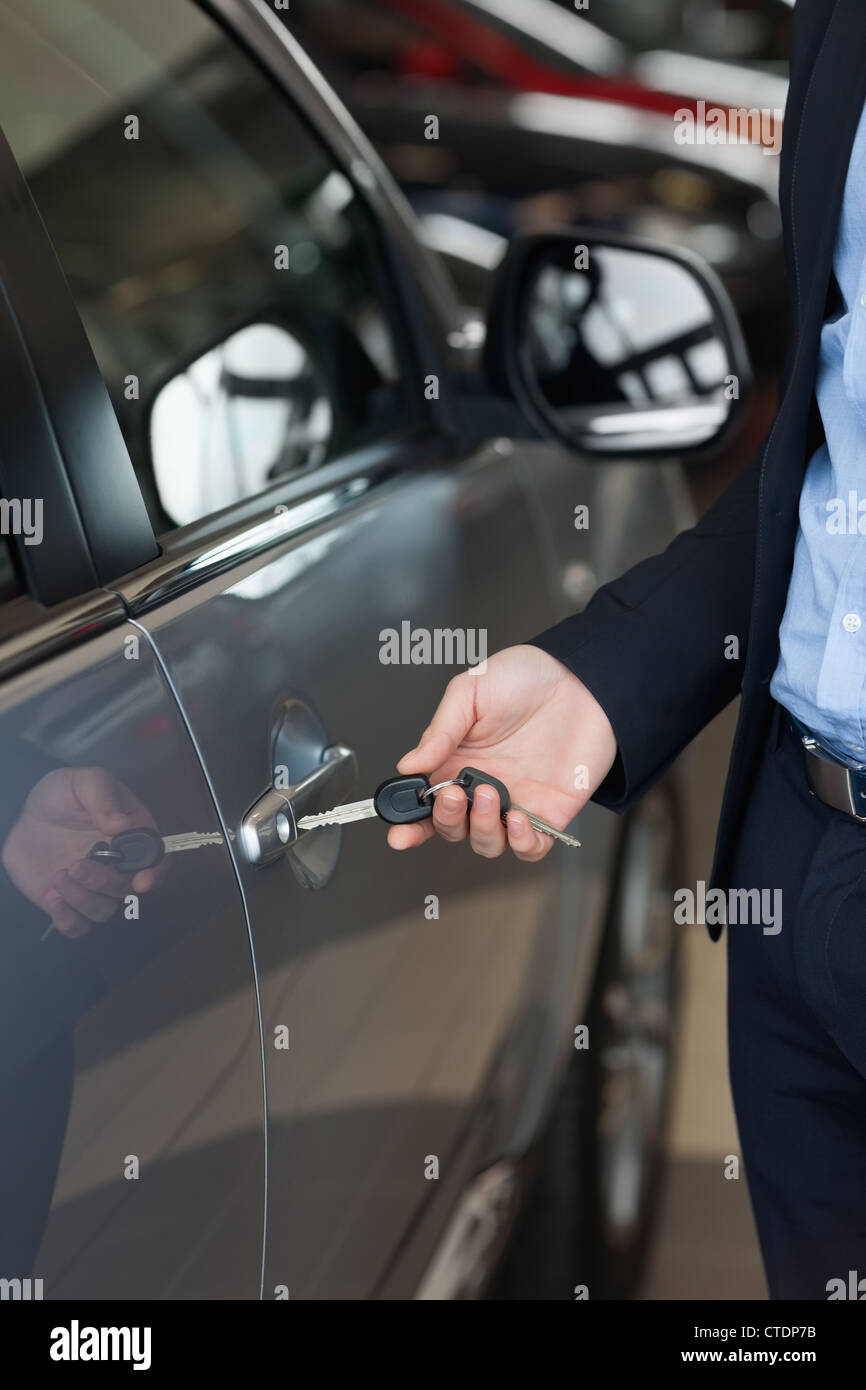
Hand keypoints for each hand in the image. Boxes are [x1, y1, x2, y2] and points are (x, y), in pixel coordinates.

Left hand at [1, 767, 166, 936]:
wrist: (25, 815)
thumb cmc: (61, 794)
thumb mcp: (82, 781)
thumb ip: (102, 796)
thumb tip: (120, 825)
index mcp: (133, 835)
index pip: (157, 860)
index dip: (155, 874)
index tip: (140, 882)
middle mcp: (119, 866)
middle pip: (127, 890)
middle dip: (104, 883)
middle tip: (76, 865)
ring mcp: (94, 887)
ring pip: (104, 912)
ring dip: (83, 900)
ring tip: (59, 876)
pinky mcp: (69, 902)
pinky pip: (77, 926)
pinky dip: (69, 921)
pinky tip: (53, 899)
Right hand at [389, 645, 617, 860]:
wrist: (581, 679)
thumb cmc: (526, 678)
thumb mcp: (470, 691)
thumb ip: (439, 731)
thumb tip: (408, 765)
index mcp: (456, 761)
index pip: (425, 804)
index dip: (409, 825)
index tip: (398, 834)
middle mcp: (482, 787)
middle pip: (452, 828)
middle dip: (445, 820)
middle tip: (451, 794)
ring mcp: (515, 802)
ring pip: (487, 843)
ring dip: (481, 829)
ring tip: (488, 796)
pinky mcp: (549, 813)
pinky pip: (530, 847)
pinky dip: (521, 843)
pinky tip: (517, 818)